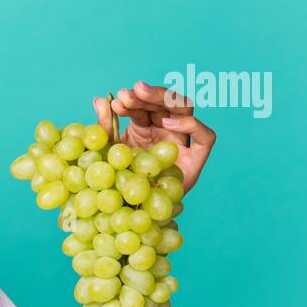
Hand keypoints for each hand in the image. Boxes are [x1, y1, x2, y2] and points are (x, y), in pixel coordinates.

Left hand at [93, 80, 215, 194]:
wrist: (131, 213)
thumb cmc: (120, 180)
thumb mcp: (108, 152)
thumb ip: (104, 126)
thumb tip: (100, 99)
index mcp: (146, 126)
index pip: (145, 105)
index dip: (133, 100)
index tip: (116, 101)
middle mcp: (167, 130)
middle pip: (166, 102)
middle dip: (147, 94)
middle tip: (127, 93)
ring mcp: (183, 143)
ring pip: (185, 108)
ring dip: (164, 97)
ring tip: (141, 96)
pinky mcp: (196, 160)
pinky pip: (206, 137)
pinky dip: (191, 124)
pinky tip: (167, 123)